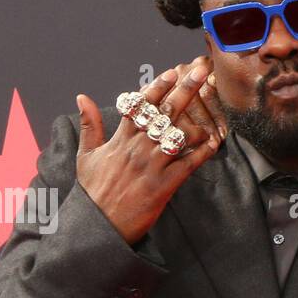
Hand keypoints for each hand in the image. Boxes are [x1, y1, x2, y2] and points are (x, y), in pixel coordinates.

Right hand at [75, 63, 224, 245]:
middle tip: (201, 71)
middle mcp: (137, 148)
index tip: (173, 72)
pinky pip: (188, 165)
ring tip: (211, 112)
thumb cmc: (93, 191)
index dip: (158, 87)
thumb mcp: (86, 155)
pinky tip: (214, 142)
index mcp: (120, 139)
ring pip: (179, 135)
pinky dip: (202, 152)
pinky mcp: (163, 186)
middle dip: (185, 90)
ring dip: (198, 121)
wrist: (98, 225)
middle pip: (164, 112)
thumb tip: (82, 97)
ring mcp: (151, 166)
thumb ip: (89, 125)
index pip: (141, 105)